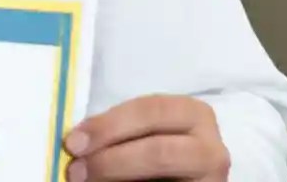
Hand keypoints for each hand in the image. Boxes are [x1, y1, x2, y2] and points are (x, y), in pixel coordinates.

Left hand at [64, 95, 229, 180]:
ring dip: (117, 176)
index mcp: (192, 114)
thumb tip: (74, 141)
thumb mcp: (137, 133)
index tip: (73, 141)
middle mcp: (210, 147)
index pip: (150, 111)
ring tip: (85, 180)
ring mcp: (213, 179)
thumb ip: (114, 134)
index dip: (108, 126)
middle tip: (75, 169)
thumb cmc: (149, 147)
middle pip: (158, 151)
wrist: (178, 174)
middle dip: (111, 160)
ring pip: (161, 171)